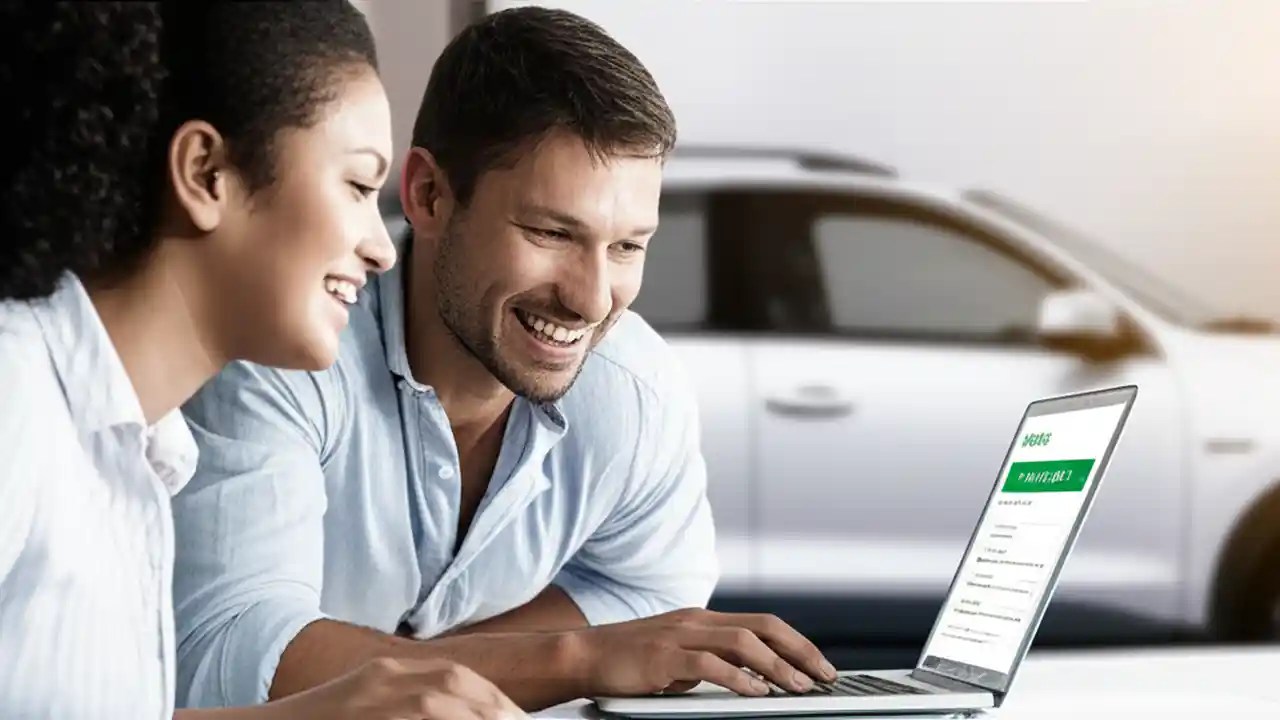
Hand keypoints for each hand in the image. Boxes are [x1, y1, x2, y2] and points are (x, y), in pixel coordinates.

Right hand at [276, 657, 527, 719]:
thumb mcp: (370, 705)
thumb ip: (410, 706)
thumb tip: (467, 712)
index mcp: (388, 671)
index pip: (457, 675)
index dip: (495, 697)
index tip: (517, 716)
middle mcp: (382, 679)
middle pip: (456, 685)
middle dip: (496, 709)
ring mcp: (369, 699)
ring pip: (438, 703)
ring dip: (477, 716)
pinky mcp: (357, 714)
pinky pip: (412, 718)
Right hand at [573, 608, 836, 697]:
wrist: (583, 655)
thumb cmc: (628, 661)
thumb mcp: (677, 656)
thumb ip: (708, 661)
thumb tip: (743, 678)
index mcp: (702, 620)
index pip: (762, 624)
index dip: (796, 644)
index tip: (820, 666)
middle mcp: (696, 621)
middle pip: (762, 628)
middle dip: (800, 652)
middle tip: (825, 676)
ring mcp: (680, 635)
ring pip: (743, 644)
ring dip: (776, 667)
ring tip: (798, 688)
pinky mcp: (663, 656)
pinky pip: (709, 665)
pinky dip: (738, 679)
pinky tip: (756, 693)